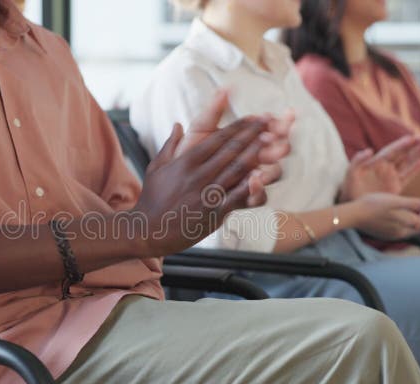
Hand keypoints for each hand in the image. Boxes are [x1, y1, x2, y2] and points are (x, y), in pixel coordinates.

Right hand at [134, 97, 288, 255]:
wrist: (147, 230)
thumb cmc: (152, 199)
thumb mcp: (156, 167)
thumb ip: (170, 145)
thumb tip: (178, 125)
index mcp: (186, 162)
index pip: (217, 139)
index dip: (237, 127)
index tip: (252, 118)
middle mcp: (198, 174)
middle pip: (230, 150)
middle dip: (251, 134)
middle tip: (269, 122)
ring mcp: (206, 193)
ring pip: (236, 169)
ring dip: (255, 153)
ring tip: (271, 140)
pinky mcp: (213, 212)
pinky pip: (236, 196)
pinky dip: (250, 186)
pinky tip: (264, 175)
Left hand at [178, 89, 293, 202]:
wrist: (173, 184)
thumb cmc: (187, 154)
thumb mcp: (199, 130)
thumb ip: (212, 112)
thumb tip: (225, 88)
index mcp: (246, 141)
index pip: (269, 130)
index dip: (280, 123)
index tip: (287, 115)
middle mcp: (252, 160)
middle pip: (277, 151)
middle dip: (283, 142)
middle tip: (285, 136)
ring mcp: (249, 180)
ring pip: (273, 174)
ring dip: (275, 164)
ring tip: (275, 155)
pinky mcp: (242, 199)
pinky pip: (258, 198)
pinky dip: (258, 190)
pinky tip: (255, 180)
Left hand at [338, 135, 419, 201]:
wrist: (353, 204)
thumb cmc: (349, 188)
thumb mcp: (351, 174)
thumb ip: (357, 161)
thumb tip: (370, 150)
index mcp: (375, 163)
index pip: (390, 151)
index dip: (400, 144)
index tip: (411, 138)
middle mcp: (385, 168)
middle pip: (400, 154)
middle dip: (411, 146)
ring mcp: (391, 177)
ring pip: (406, 163)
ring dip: (415, 155)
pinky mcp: (395, 187)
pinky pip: (407, 176)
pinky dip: (414, 170)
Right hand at [354, 193, 419, 240]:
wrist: (353, 215)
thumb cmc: (373, 205)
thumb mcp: (394, 201)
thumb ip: (412, 204)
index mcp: (405, 225)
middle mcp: (400, 233)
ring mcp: (391, 234)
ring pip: (411, 229)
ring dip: (418, 222)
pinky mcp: (384, 233)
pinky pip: (402, 230)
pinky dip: (408, 224)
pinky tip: (406, 219)